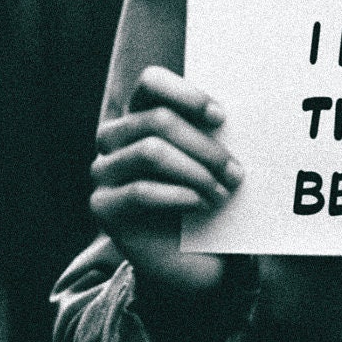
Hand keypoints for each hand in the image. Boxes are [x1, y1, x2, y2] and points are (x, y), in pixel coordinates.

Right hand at [92, 68, 243, 297]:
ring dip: (196, 171)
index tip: (220, 118)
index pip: (150, 82)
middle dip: (204, 146)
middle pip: (157, 120)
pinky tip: (201, 204)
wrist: (193, 259)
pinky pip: (140, 191)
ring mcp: (104, 171)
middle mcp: (114, 138)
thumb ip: (214, 136)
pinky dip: (178, 195)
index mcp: (140, 114)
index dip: (186, 93)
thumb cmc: (207, 198)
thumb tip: (238, 118)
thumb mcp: (212, 163)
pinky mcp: (103, 206)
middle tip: (235, 172)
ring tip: (223, 192)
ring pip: (150, 151)